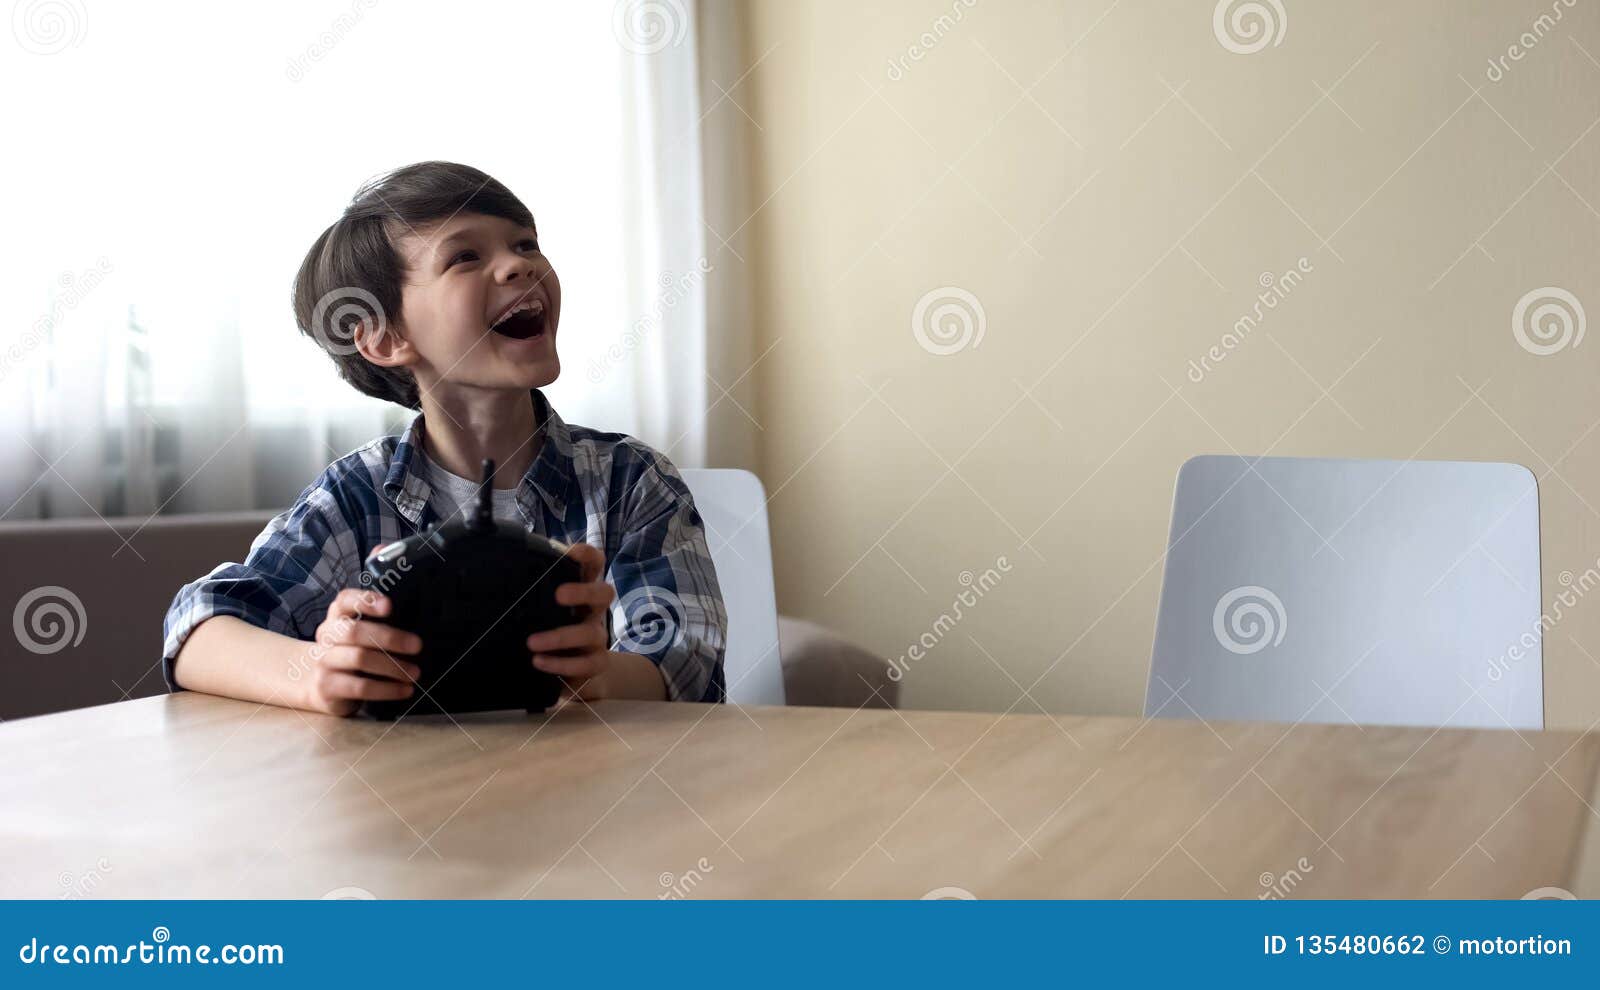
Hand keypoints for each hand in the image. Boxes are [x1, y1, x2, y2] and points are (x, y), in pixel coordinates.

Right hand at [302, 589, 422, 715]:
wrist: (320, 686)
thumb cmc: (349, 656)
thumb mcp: (359, 637)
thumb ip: (378, 627)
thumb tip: (413, 634)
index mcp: (337, 618)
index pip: (344, 601)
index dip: (365, 600)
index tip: (389, 606)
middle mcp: (327, 637)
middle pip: (354, 631)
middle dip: (389, 637)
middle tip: (417, 645)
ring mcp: (324, 662)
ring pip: (359, 659)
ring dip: (393, 666)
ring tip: (414, 673)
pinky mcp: (327, 687)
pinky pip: (360, 687)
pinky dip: (387, 689)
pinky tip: (404, 690)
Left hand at [527, 542, 615, 701]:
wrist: (582, 673)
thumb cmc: (558, 631)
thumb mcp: (548, 610)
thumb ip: (535, 593)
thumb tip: (499, 574)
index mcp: (584, 591)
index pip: (595, 565)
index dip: (588, 556)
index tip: (571, 553)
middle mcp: (594, 611)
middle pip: (604, 593)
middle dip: (584, 591)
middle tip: (559, 595)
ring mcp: (597, 638)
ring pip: (590, 633)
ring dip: (560, 636)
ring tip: (532, 642)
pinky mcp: (595, 663)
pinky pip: (585, 664)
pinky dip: (561, 664)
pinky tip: (539, 661)